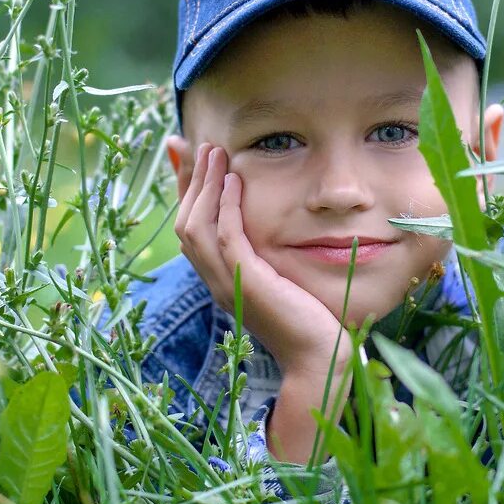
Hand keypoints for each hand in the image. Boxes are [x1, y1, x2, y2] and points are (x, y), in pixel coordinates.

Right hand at [174, 143, 352, 376]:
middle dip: (189, 180)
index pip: (192, 228)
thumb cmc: (309, 322)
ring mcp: (227, 285)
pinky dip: (225, 207)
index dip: (185, 191)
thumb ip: (268, 257)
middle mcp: (216, 282)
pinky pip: (226, 239)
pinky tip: (233, 180)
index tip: (185, 155)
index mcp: (220, 280)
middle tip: (197, 143)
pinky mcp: (247, 283)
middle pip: (185, 222)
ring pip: (197, 227)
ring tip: (214, 151)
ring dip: (204, 185)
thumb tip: (269, 230)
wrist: (318, 360)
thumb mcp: (281, 281)